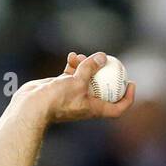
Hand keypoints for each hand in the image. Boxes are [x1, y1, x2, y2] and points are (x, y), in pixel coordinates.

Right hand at [12, 51, 135, 125]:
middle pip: (103, 90)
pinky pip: (73, 75)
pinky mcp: (63, 88)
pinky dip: (73, 66)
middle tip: (111, 62)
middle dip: (106, 75)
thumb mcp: (78, 80)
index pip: (118, 108)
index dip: (127, 98)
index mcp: (95, 109)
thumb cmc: (57, 99)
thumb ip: (90, 67)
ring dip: (86, 66)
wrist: (34, 105)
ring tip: (80, 56)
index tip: (131, 84)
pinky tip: (71, 56)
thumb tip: (103, 56)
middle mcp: (86, 104)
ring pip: (87, 79)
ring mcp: (74, 96)